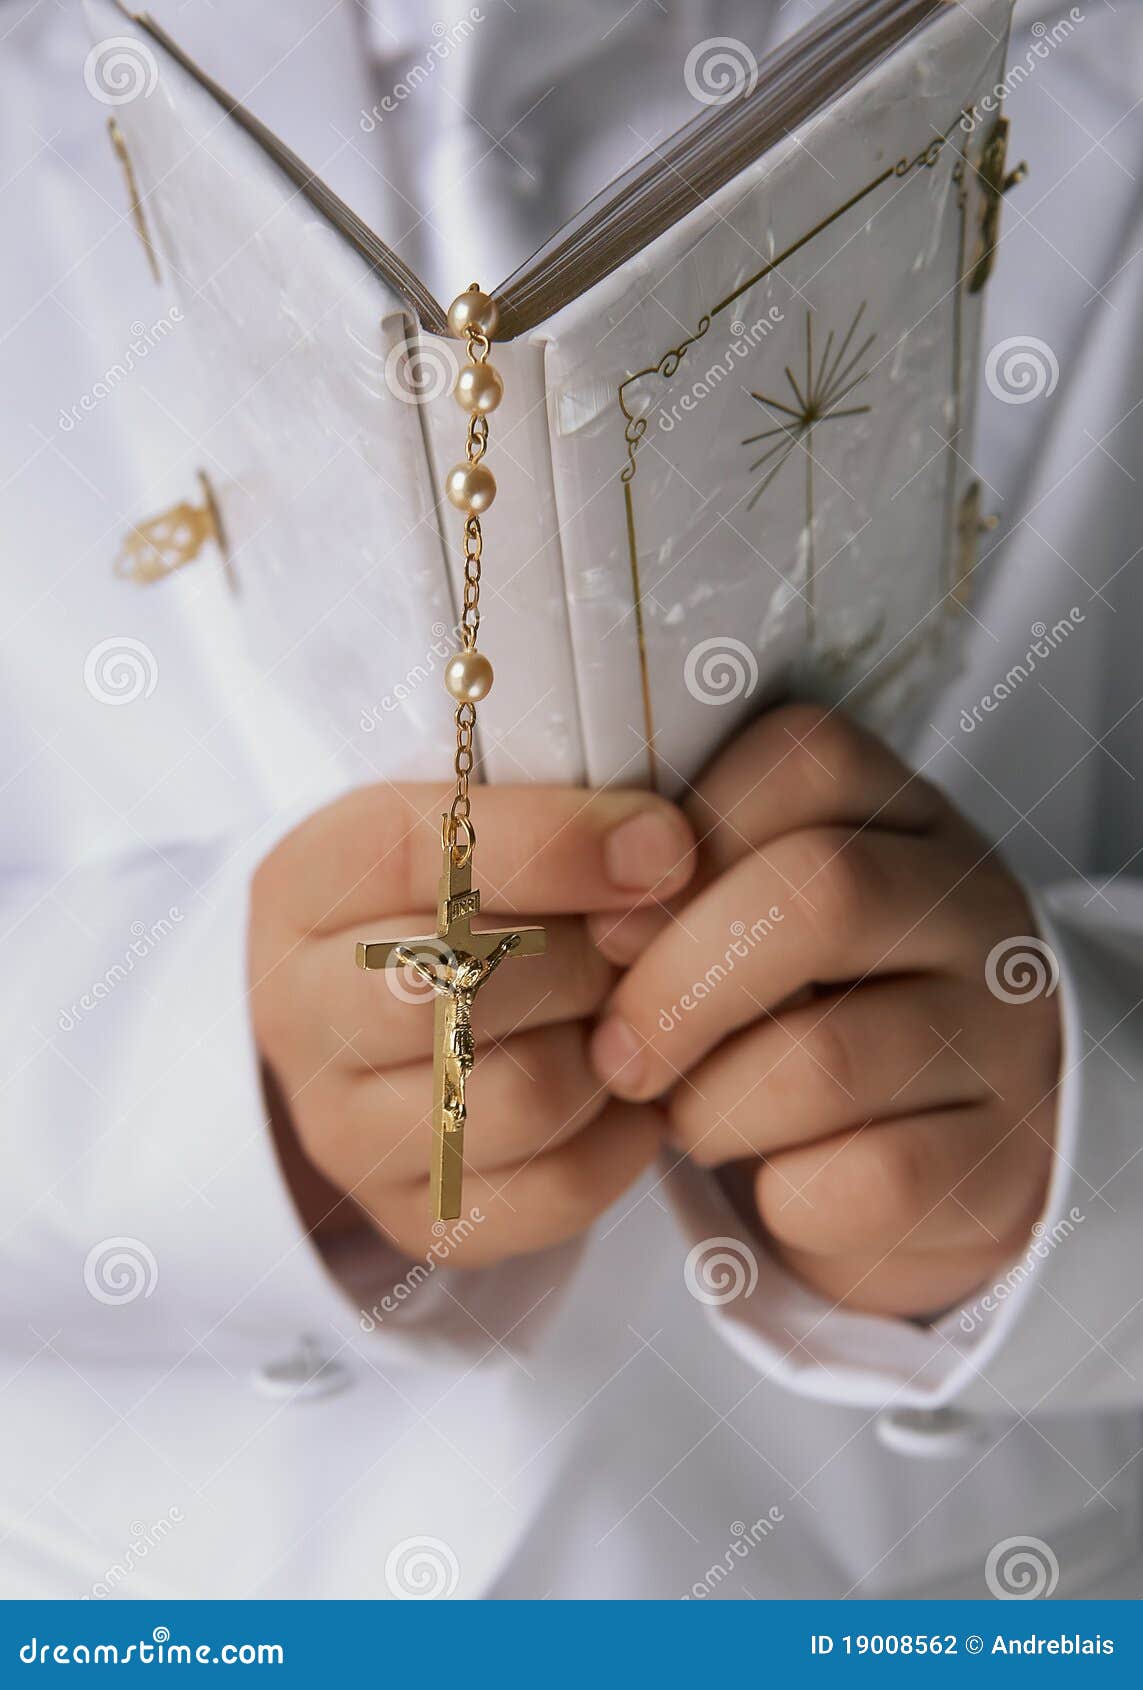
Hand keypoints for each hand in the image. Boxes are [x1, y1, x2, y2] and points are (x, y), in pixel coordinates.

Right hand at [249, 782, 693, 1265]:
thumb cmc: (460, 903)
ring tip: (617, 1015)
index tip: (660, 850)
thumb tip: (663, 857)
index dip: (563, 848)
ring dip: (606, 1050)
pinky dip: (623, 1136)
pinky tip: (621, 1088)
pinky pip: (558, 1190)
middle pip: (462, 985)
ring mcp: (346, 1133)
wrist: (399, 1024)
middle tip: (627, 944)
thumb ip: (562, 822)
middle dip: (584, 958)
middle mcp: (300, 1015)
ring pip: (522, 1096)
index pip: (427, 856)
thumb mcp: (479, 826)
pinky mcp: (415, 1219)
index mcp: (305, 886)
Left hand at [589, 706, 1060, 1318]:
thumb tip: (597, 920)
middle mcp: (978, 906)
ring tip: (689, 1120)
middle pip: (818, 893)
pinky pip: (872, 1180)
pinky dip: (786, 1194)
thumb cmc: (813, 1006)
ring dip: (713, 1107)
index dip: (682, 839)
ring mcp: (1004, 1033)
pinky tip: (774, 1183)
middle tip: (617, 1055)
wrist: (956, 1140)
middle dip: (677, 986)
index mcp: (907, 815)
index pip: (804, 758)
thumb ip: (692, 880)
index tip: (611, 927)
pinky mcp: (1004, 1159)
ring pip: (826, 1058)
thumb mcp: (763, 910)